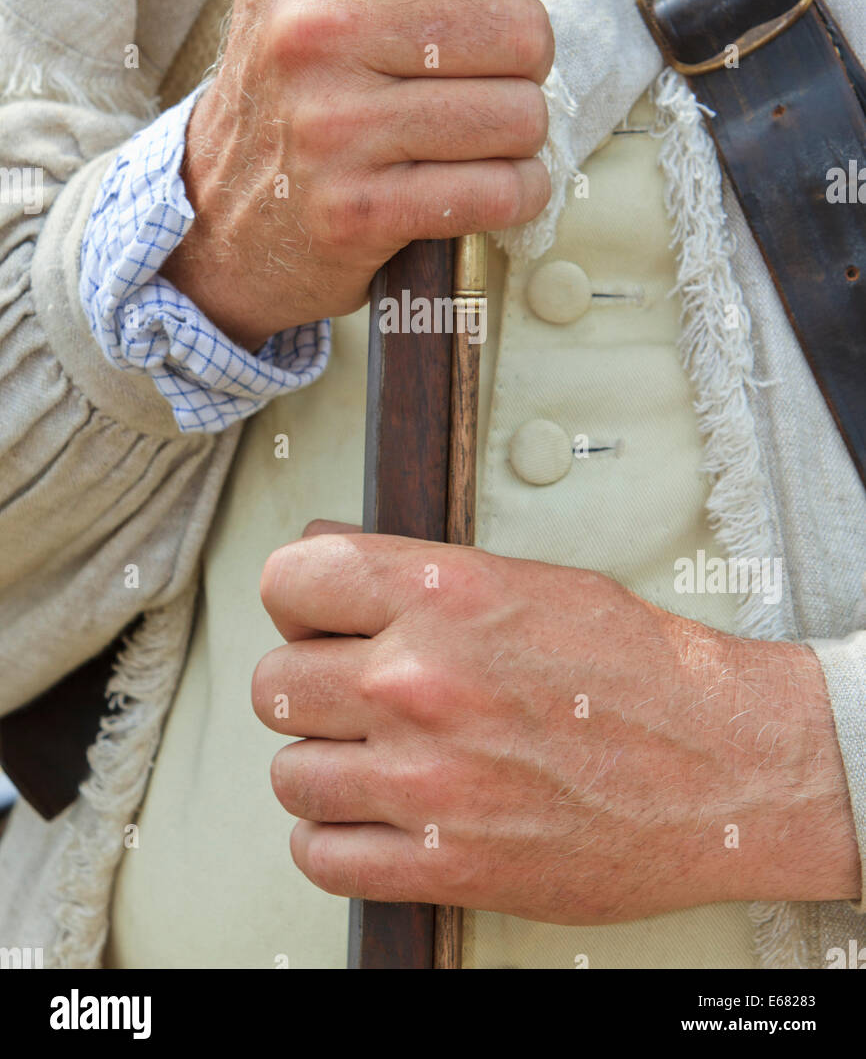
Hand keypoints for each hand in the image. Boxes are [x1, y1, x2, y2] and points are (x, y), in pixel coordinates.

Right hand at [162, 0, 552, 350]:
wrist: (222, 219)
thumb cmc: (292, 86)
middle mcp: (315, 31)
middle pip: (518, 28)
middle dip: (524, 61)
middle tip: (481, 76)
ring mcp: (333, 127)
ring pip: (520, 115)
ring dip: (519, 134)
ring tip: (472, 134)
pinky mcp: (359, 212)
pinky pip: (503, 191)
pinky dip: (515, 193)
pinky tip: (480, 185)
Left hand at [252, 523, 859, 922]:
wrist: (722, 768)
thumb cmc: (641, 672)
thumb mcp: (532, 583)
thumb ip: (422, 577)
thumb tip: (329, 561)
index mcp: (445, 597)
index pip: (291, 579)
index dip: (297, 600)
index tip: (314, 619)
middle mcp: (420, 682)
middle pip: (275, 685)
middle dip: (308, 689)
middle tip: (349, 696)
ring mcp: (425, 779)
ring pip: (290, 775)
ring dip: (325, 768)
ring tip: (375, 761)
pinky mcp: (441, 864)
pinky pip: (320, 857)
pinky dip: (337, 841)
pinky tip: (378, 819)